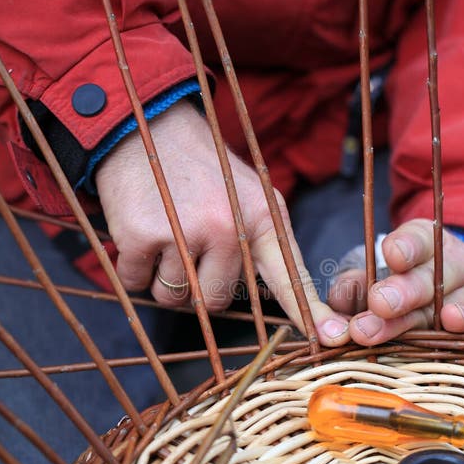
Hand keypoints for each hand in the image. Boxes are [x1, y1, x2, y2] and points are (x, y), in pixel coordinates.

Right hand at [96, 101, 351, 345]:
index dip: (308, 311)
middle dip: (198, 283)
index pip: (288, 276)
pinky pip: (138, 283)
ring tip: (166, 231)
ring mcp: (187, 232)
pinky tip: (140, 231)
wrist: (144, 127)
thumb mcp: (246, 193)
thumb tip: (281, 297)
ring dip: (163, 277)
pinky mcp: (145, 236)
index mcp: (262, 217)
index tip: (329, 336)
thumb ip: (261, 240)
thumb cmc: (200, 169)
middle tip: (188, 243)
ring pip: (174, 297)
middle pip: (216, 300)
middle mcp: (229, 227)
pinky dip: (134, 268)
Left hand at [327, 218, 463, 344]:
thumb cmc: (412, 288)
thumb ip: (356, 287)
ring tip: (383, 330)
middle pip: (422, 279)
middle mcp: (447, 267)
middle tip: (379, 303)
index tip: (392, 255)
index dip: (405, 247)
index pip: (416, 240)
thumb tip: (335, 301)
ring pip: (438, 306)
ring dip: (410, 320)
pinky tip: (452, 319)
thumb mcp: (384, 277)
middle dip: (400, 292)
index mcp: (422, 246)